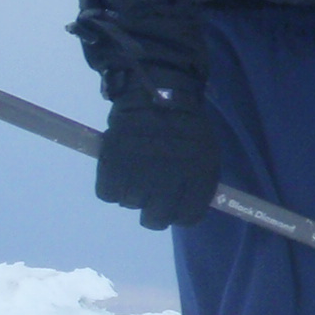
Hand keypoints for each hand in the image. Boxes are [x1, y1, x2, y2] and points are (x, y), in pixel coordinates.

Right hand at [96, 85, 221, 230]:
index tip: (175, 205)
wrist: (156, 94)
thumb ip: (200, 184)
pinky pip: (107, 194)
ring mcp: (139, 175)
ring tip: (136, 168)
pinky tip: (120, 168)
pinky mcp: (112, 166)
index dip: (180, 213)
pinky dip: (111, 184)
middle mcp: (169, 182)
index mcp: (198, 177)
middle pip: (156, 221)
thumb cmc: (185, 123)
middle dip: (154, 210)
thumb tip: (188, 210)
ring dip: (132, 191)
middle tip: (151, 192)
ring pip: (130, 204)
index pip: (188, 218)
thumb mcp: (207, 152)